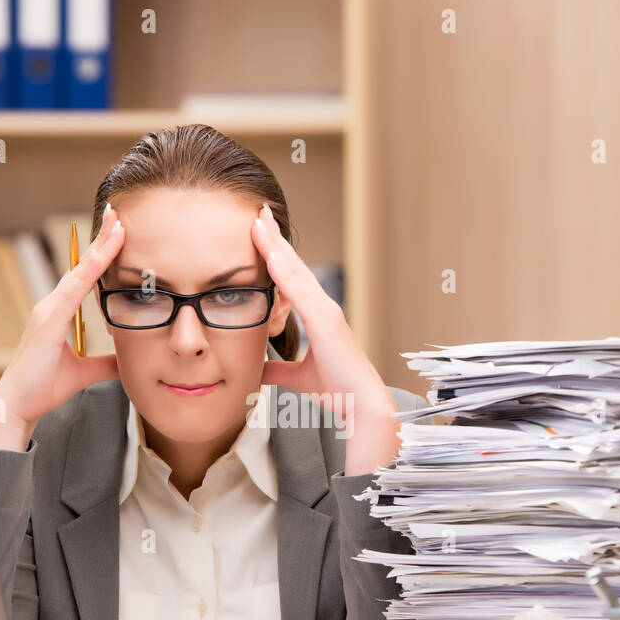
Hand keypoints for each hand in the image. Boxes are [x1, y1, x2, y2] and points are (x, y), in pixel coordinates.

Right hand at [0, 204, 124, 449]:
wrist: (17, 405)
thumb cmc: (43, 388)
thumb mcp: (84, 373)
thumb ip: (106, 363)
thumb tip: (128, 360)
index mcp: (58, 313)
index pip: (84, 276)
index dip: (100, 253)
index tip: (116, 230)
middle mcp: (51, 306)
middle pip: (81, 265)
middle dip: (100, 239)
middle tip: (118, 213)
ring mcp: (48, 311)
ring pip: (79, 271)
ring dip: (99, 247)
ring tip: (117, 224)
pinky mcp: (48, 321)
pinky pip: (73, 290)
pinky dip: (89, 271)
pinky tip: (104, 255)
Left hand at [250, 203, 400, 474]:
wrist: (362, 407)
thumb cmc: (338, 392)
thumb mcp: (298, 377)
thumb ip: (278, 369)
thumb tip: (257, 368)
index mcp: (319, 317)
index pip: (292, 278)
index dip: (276, 254)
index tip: (260, 232)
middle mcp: (324, 308)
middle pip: (294, 266)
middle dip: (276, 239)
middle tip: (259, 212)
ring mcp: (327, 312)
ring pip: (296, 271)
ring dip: (276, 246)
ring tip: (260, 221)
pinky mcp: (326, 322)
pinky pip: (301, 292)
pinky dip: (285, 271)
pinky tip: (270, 254)